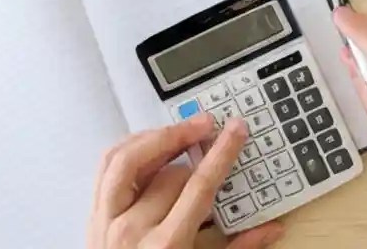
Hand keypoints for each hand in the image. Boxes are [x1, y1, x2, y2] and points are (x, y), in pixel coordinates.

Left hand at [87, 114, 284, 248]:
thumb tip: (273, 229)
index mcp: (167, 246)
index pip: (198, 187)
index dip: (221, 154)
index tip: (235, 130)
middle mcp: (133, 229)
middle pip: (168, 174)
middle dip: (192, 154)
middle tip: (210, 134)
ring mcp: (106, 219)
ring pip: (127, 159)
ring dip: (156, 138)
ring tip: (181, 130)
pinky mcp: (93, 214)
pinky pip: (106, 166)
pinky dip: (129, 147)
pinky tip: (150, 144)